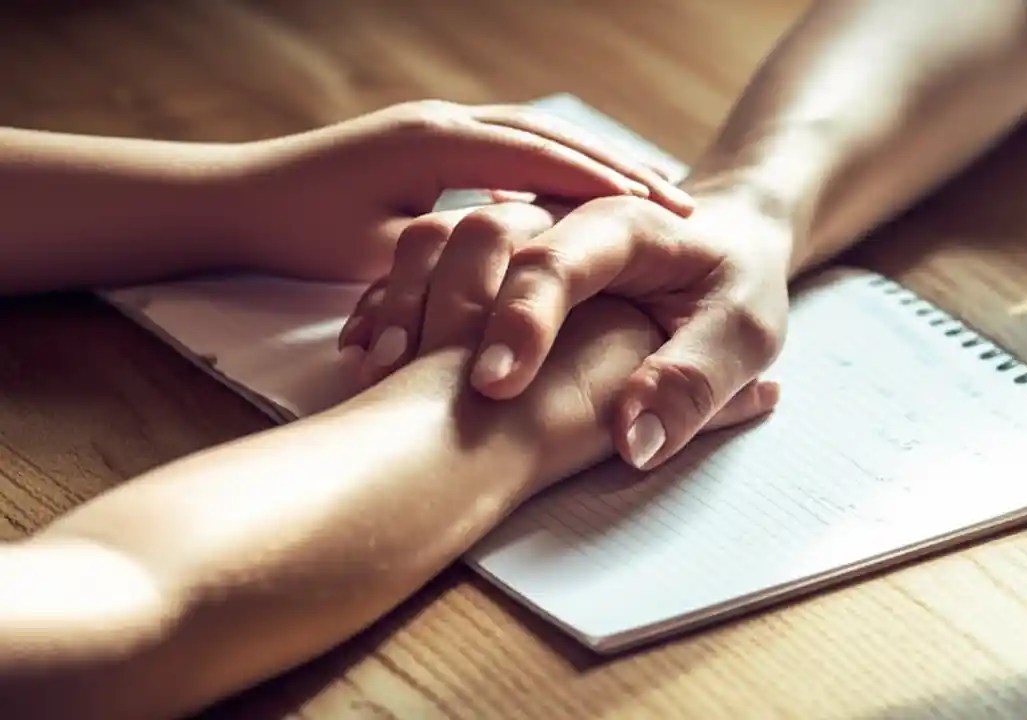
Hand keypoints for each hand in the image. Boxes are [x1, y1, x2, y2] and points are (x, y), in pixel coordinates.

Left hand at [224, 101, 691, 280]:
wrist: (235, 196)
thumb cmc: (298, 228)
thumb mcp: (377, 249)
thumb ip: (448, 246)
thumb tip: (513, 258)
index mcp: (439, 143)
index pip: (542, 160)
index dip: (608, 188)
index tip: (665, 214)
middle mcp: (446, 120)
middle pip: (552, 135)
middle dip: (618, 167)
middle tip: (679, 201)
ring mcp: (439, 124)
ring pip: (537, 134)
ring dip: (593, 162)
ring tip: (651, 195)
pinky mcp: (431, 138)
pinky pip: (511, 144)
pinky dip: (555, 166)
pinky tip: (580, 196)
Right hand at [340, 194, 788, 469]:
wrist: (725, 243)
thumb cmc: (736, 288)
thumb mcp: (741, 334)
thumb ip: (693, 382)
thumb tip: (635, 443)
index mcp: (622, 221)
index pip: (558, 261)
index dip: (524, 321)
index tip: (495, 386)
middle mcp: (563, 215)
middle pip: (478, 243)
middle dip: (438, 310)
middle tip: (397, 375)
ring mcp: (526, 233)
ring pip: (441, 246)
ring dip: (404, 302)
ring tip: (370, 365)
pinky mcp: (504, 262)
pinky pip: (436, 271)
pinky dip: (401, 307)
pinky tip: (369, 357)